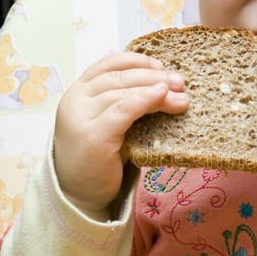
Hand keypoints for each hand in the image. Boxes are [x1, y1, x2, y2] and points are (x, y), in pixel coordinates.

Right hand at [54, 52, 188, 217]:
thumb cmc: (99, 158)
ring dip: (156, 90)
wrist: (79, 195)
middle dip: (153, 76)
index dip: (136, 60)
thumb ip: (125, 102)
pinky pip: (123, 110)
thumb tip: (164, 84)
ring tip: (181, 97)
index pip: (107, 64)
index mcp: (78, 92)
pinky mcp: (92, 136)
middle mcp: (75, 100)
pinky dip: (145, 100)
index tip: (161, 66)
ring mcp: (80, 117)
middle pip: (119, 77)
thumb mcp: (111, 123)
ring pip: (123, 92)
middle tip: (179, 81)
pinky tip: (162, 96)